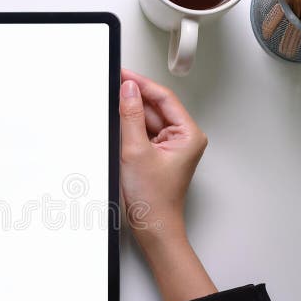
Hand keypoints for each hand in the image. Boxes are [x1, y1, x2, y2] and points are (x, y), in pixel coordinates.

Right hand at [119, 69, 206, 246]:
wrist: (152, 226)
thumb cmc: (154, 199)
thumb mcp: (135, 150)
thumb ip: (130, 116)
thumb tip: (128, 90)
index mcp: (189, 135)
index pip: (164, 98)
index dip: (142, 84)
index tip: (124, 75)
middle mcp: (183, 139)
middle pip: (155, 108)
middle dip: (133, 99)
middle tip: (113, 86)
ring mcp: (170, 147)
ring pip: (147, 120)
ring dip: (130, 114)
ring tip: (112, 110)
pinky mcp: (157, 155)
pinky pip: (143, 133)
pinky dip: (130, 129)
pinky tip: (118, 126)